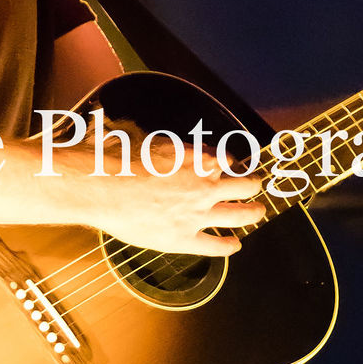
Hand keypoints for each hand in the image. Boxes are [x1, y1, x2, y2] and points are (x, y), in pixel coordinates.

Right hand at [53, 143, 263, 257]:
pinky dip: (229, 245)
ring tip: (259, 212)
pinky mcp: (184, 238)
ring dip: (254, 212)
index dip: (229, 162)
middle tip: (256, 185)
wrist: (103, 187)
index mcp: (198, 158)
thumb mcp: (140, 133)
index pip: (227, 159)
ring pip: (240, 215)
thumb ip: (151, 134)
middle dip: (252, 184)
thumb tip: (130, 118)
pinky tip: (235, 245)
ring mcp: (198, 214)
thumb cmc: (117, 158)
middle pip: (244, 185)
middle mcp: (205, 185)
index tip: (229, 164)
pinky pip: (216, 245)